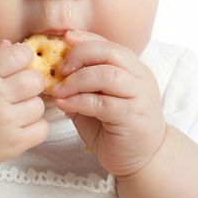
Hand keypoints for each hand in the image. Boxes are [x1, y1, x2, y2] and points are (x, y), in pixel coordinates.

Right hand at [0, 40, 49, 176]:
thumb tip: (11, 44)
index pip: (19, 55)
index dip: (21, 56)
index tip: (16, 63)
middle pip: (34, 80)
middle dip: (29, 80)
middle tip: (16, 88)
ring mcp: (6, 124)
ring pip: (39, 104)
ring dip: (30, 105)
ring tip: (13, 109)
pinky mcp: (14, 145)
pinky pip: (42, 129)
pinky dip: (34, 125)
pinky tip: (18, 124)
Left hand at [50, 31, 166, 177]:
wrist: (144, 159)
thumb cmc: (117, 129)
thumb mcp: (97, 101)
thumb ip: (82, 86)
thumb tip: (53, 74)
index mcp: (132, 68)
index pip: (107, 43)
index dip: (84, 38)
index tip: (64, 39)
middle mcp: (139, 78)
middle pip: (109, 52)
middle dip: (80, 55)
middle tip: (59, 68)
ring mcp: (139, 96)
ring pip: (108, 75)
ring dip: (77, 80)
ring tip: (59, 89)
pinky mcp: (133, 117)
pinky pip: (103, 103)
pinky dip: (79, 101)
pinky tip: (65, 104)